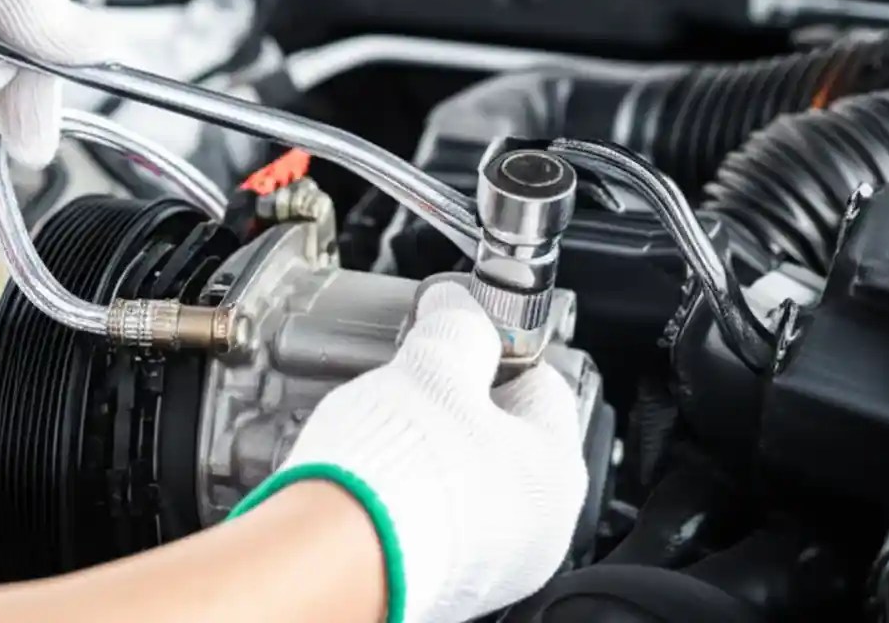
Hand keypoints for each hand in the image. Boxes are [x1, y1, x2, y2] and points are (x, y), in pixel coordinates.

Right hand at [237, 282, 587, 622]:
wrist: (332, 561)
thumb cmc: (397, 475)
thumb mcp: (433, 369)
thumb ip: (455, 326)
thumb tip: (457, 303)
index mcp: (556, 473)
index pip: (541, 384)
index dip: (495, 352)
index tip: (460, 342)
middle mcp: (538, 532)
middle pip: (503, 439)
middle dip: (458, 407)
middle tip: (415, 387)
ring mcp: (489, 567)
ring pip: (466, 484)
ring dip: (432, 455)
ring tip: (387, 433)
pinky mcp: (440, 585)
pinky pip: (431, 523)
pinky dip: (409, 500)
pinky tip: (374, 481)